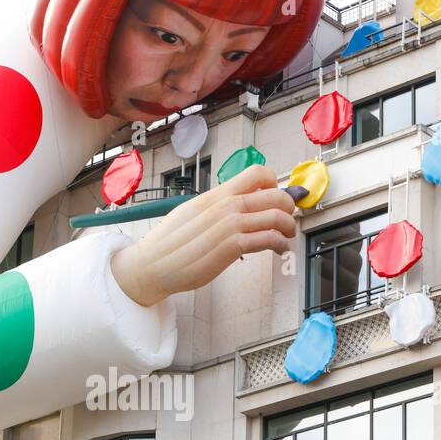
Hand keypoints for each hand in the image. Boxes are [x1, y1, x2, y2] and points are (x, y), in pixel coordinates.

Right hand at [110, 165, 297, 307]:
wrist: (150, 265)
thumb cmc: (169, 244)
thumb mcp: (192, 213)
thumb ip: (216, 206)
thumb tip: (236, 201)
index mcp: (215, 195)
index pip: (257, 173)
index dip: (275, 184)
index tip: (277, 196)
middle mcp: (223, 206)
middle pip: (274, 194)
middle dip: (290, 206)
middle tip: (289, 217)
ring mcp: (227, 225)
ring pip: (275, 216)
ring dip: (288, 226)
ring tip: (287, 236)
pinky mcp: (230, 247)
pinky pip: (267, 239)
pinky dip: (280, 243)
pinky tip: (278, 249)